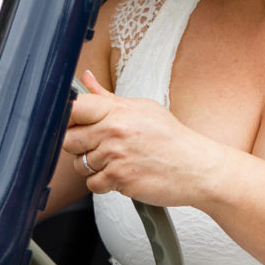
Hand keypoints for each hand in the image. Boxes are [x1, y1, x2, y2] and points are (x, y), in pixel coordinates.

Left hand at [62, 70, 226, 204]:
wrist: (198, 167)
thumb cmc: (171, 139)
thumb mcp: (143, 110)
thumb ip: (108, 99)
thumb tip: (85, 80)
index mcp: (119, 110)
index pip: (74, 107)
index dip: (66, 116)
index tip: (74, 122)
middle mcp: (115, 131)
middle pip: (68, 139)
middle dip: (80, 145)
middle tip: (101, 145)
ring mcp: (116, 156)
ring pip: (80, 164)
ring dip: (95, 166)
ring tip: (119, 160)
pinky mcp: (120, 179)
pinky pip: (93, 184)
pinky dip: (105, 183)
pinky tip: (124, 174)